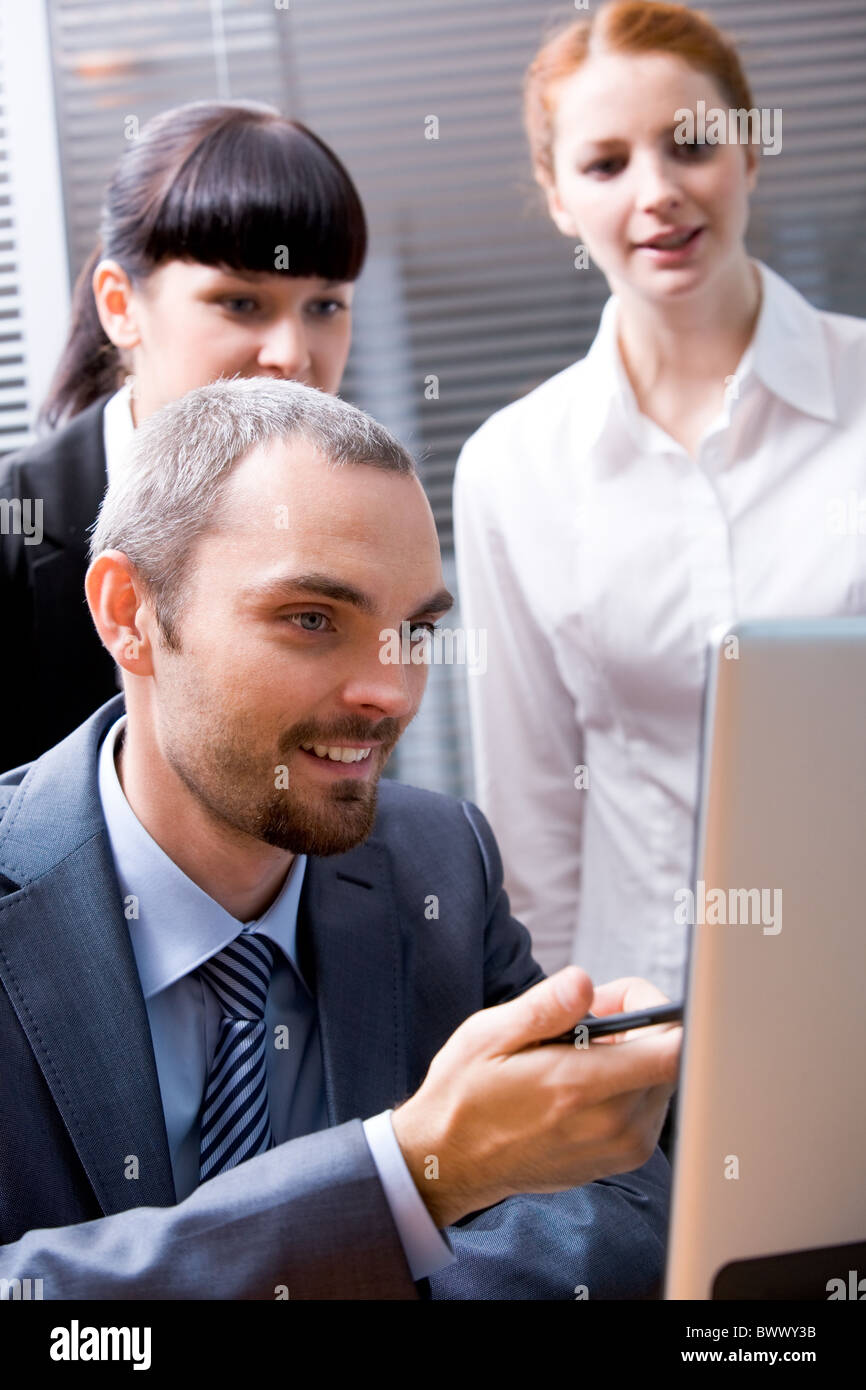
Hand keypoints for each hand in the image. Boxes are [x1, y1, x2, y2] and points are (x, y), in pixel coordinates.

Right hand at [391, 966, 680, 1226]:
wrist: (451, 1162)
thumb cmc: (466, 1095)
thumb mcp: (487, 1037)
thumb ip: (542, 1008)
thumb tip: (584, 982)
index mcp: (582, 1088)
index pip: (671, 1049)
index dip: (657, 1009)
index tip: (617, 998)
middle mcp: (613, 1124)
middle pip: (671, 1059)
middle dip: (639, 1026)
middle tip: (587, 1017)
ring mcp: (621, 1147)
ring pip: (662, 1082)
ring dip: (635, 1056)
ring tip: (581, 1050)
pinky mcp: (620, 1159)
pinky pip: (650, 1108)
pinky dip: (630, 1084)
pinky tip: (586, 1079)